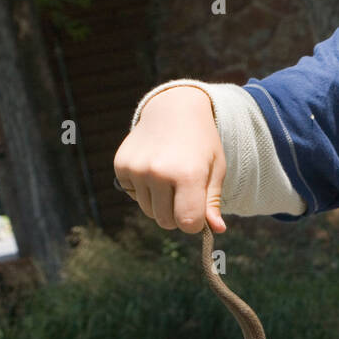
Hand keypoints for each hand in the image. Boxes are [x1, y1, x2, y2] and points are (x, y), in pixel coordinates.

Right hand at [113, 86, 226, 233]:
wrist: (173, 108)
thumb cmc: (200, 143)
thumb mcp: (215, 169)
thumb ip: (212, 202)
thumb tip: (217, 230)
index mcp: (188, 174)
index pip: (188, 223)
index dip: (195, 223)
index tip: (199, 212)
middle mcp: (158, 172)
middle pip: (165, 221)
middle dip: (177, 215)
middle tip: (184, 192)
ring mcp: (137, 169)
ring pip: (149, 211)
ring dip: (160, 203)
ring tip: (169, 177)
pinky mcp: (121, 166)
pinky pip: (133, 196)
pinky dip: (144, 190)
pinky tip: (153, 169)